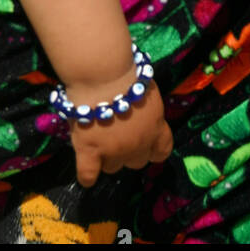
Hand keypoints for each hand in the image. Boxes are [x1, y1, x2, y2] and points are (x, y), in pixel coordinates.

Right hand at [66, 67, 173, 187]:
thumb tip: (138, 116)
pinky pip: (88, 175)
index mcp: (155, 127)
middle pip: (136, 162)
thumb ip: (147, 112)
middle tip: (116, 133)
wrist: (104, 74)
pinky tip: (87, 166)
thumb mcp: (147, 93)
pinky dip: (87, 174)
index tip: (144, 141)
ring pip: (112, 167)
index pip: (162, 151)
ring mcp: (114, 151)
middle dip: (128, 151)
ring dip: (106, 157)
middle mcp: (138, 144)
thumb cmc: (127, 74)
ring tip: (97, 136)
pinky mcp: (90, 152)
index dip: (152, 148)